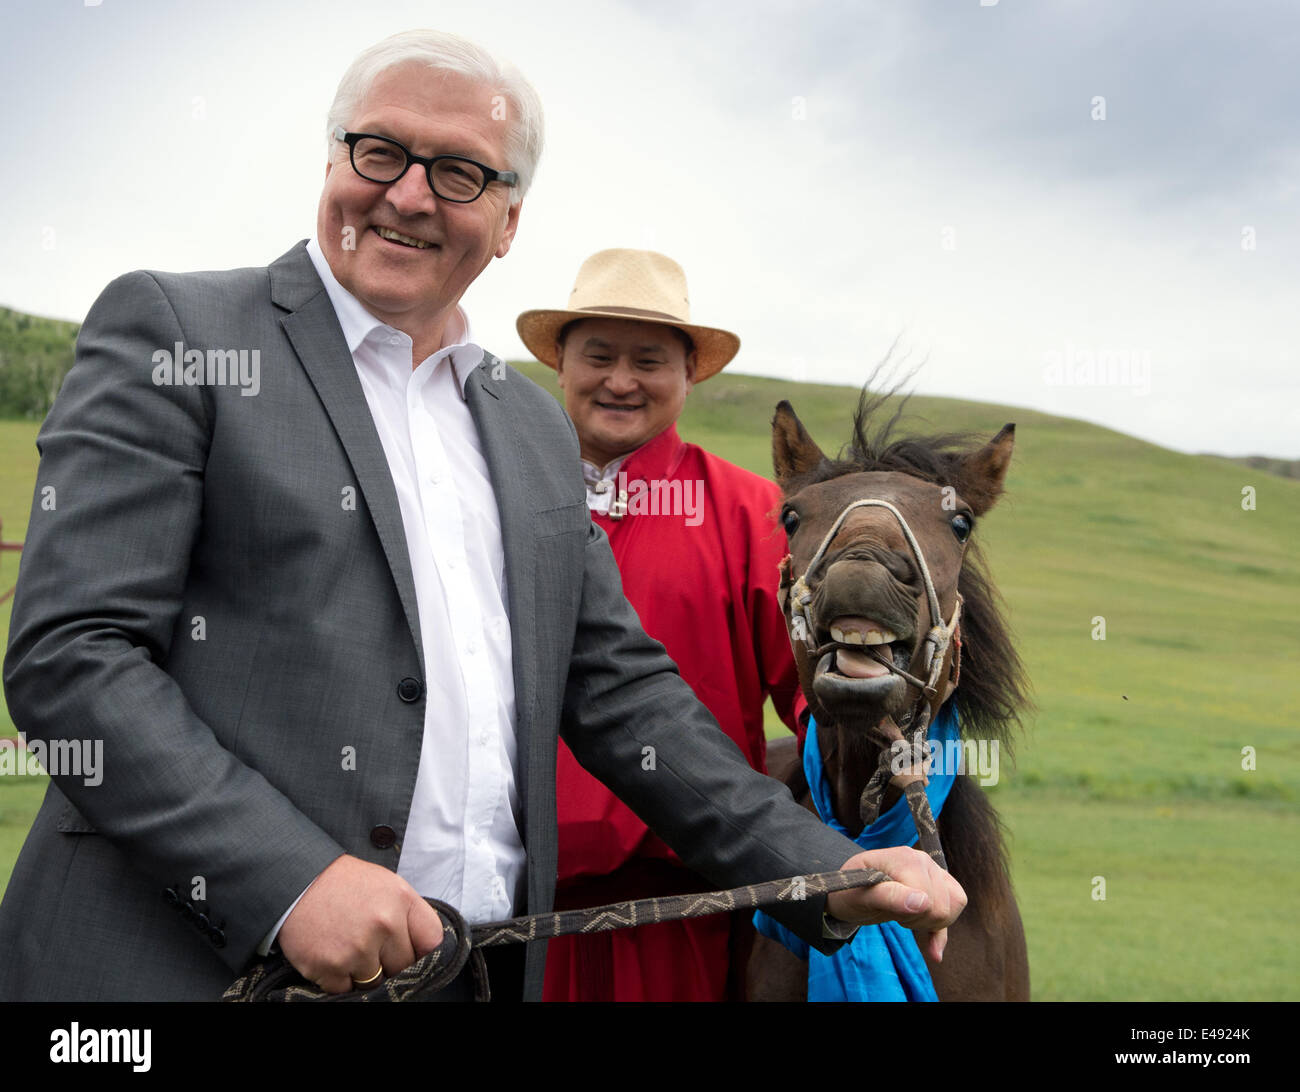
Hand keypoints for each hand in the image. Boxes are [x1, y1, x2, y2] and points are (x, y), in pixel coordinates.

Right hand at [277, 855, 444, 992]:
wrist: (296, 881)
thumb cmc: (345, 884)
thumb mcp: (387, 885)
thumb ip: (410, 915)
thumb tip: (427, 950)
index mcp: (402, 900)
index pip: (432, 941)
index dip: (422, 950)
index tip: (411, 951)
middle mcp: (383, 925)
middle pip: (404, 966)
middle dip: (391, 961)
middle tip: (372, 946)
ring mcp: (356, 949)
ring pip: (376, 981)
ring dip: (365, 971)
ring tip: (350, 948)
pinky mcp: (329, 967)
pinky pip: (346, 990)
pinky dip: (341, 979)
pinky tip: (333, 956)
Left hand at [824, 846, 965, 962]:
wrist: (847, 890)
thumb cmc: (850, 891)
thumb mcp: (861, 896)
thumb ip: (890, 897)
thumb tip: (923, 904)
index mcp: (907, 859)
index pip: (930, 900)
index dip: (911, 915)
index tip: (886, 908)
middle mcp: (924, 861)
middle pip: (945, 905)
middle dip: (919, 919)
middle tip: (893, 913)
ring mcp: (931, 872)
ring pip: (955, 904)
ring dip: (930, 921)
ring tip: (905, 916)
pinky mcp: (935, 885)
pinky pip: (953, 908)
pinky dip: (940, 933)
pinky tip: (933, 953)